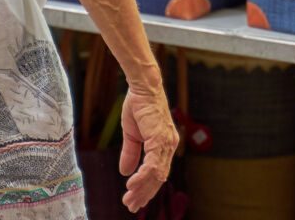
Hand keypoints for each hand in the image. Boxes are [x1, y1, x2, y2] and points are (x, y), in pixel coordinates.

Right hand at [118, 84, 177, 212]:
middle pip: (158, 178)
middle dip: (144, 194)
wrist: (142, 87)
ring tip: (129, 199)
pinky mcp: (160, 138)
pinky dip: (142, 176)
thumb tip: (125, 172)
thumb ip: (130, 153)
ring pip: (156, 174)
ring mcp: (166, 143)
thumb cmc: (139, 106)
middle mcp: (169, 146)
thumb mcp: (132, 135)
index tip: (134, 200)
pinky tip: (132, 184)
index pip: (158, 173)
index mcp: (164, 145)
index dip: (147, 188)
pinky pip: (152, 164)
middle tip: (131, 206)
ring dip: (142, 189)